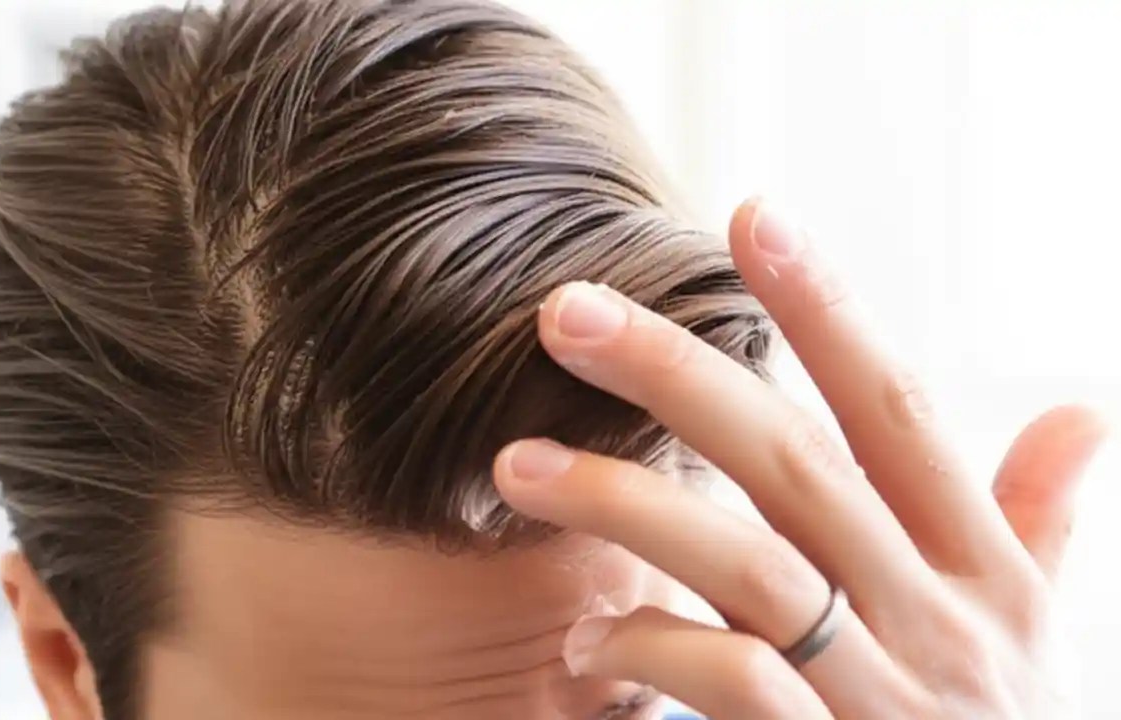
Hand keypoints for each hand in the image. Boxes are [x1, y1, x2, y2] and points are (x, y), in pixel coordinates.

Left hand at [493, 198, 1108, 718]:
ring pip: (748, 568)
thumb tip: (1081, 412)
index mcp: (984, 571)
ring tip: (515, 465)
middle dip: (678, 375)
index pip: (898, 411)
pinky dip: (654, 650)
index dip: (828, 310)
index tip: (750, 216)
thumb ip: (1039, 523)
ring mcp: (885, 699)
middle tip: (564, 310)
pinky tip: (587, 643)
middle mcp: (939, 621)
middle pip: (796, 466)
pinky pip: (734, 685)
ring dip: (626, 504)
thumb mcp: (1038, 635)